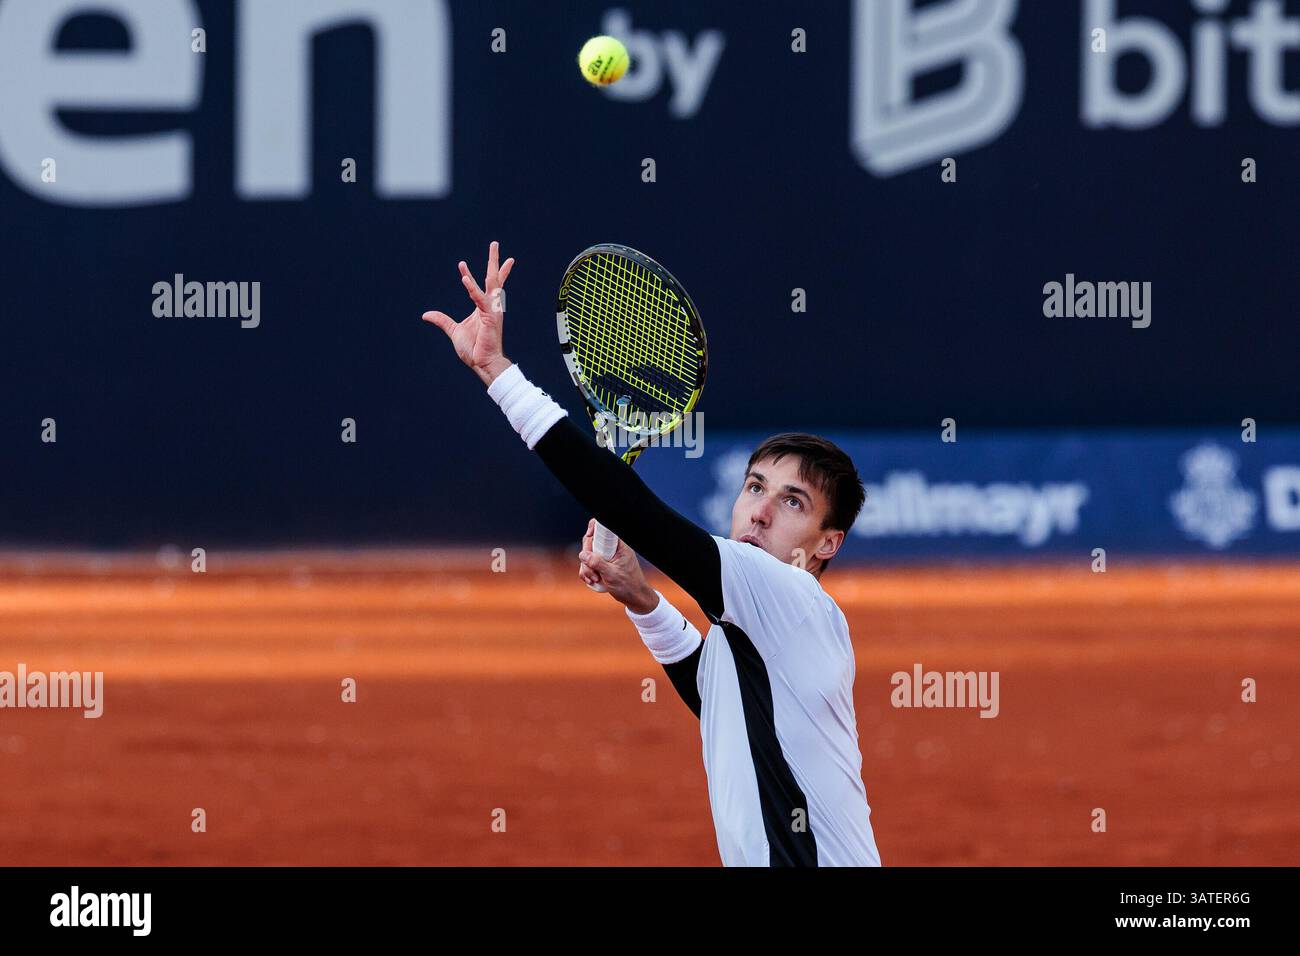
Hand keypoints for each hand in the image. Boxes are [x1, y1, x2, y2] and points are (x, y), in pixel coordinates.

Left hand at [422, 240, 515, 386]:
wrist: (483, 364)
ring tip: (493, 249)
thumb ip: (442, 320)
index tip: (464, 263)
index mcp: (483, 307)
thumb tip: (426, 314)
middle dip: (495, 261)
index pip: (486, 286)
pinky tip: (465, 278)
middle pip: (494, 279)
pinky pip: (480, 299)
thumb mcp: (453, 331)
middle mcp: (490, 306)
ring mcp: (491, 310)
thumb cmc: (474, 350)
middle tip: (495, 244)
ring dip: (493, 265)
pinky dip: (472, 289)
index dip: (479, 273)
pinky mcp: (489, 317)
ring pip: (492, 283)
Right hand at [578, 518, 657, 613]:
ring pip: (587, 554)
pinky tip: (592, 581)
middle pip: (591, 542)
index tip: (588, 536)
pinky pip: (588, 563)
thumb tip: (583, 554)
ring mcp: (606, 556)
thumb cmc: (629, 585)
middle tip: (592, 571)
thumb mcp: (612, 575)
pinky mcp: (601, 564)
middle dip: (587, 557)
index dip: (594, 528)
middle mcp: (612, 548)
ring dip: (587, 568)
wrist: (634, 597)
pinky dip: (587, 572)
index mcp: (619, 545)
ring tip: (595, 579)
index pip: (604, 528)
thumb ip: (597, 563)